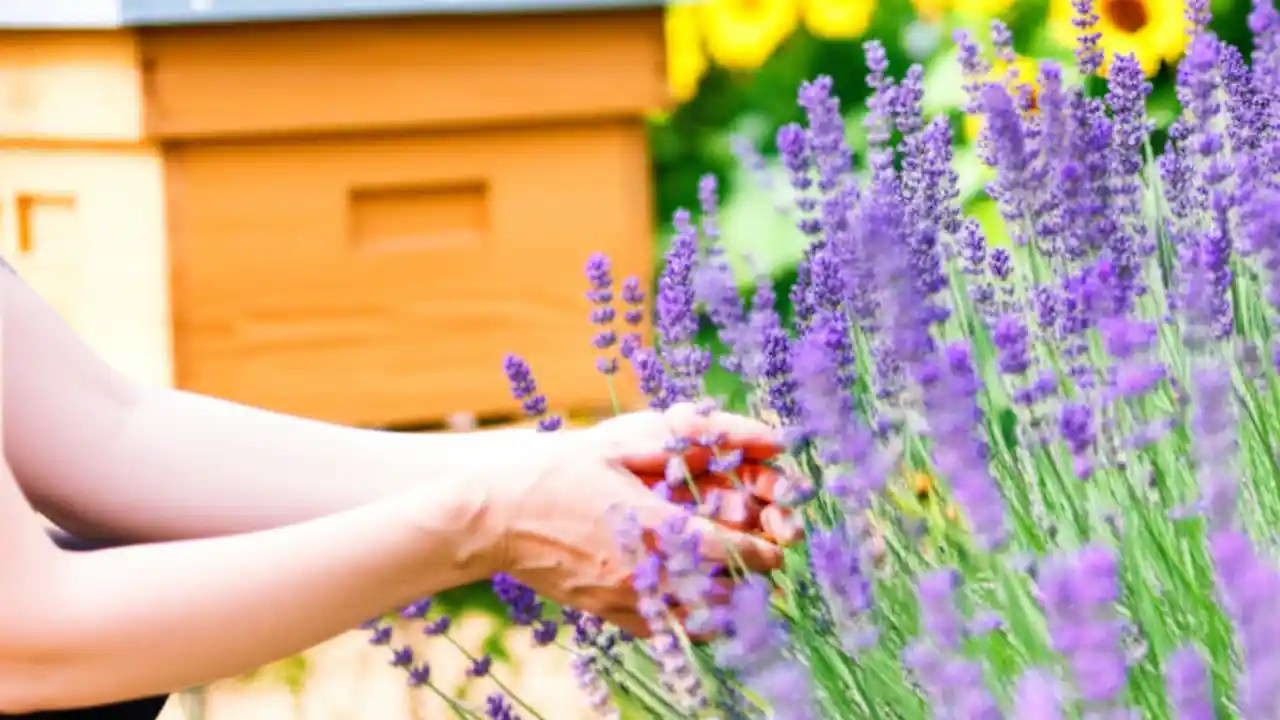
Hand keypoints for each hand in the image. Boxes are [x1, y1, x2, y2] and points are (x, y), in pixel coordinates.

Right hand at [479, 403, 797, 636]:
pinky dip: (686, 623)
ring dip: (722, 604)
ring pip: (695, 618)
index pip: (730, 550)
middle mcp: (643, 569)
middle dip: (747, 579)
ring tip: (735, 588)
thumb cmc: (557, 471)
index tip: (774, 546)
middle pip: (721, 591)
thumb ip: (685, 445)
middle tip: (760, 567)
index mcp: (652, 524)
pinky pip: (661, 631)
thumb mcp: (620, 447)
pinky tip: (696, 607)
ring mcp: (623, 597)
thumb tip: (746, 438)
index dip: (760, 551)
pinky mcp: (604, 612)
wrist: (493, 515)